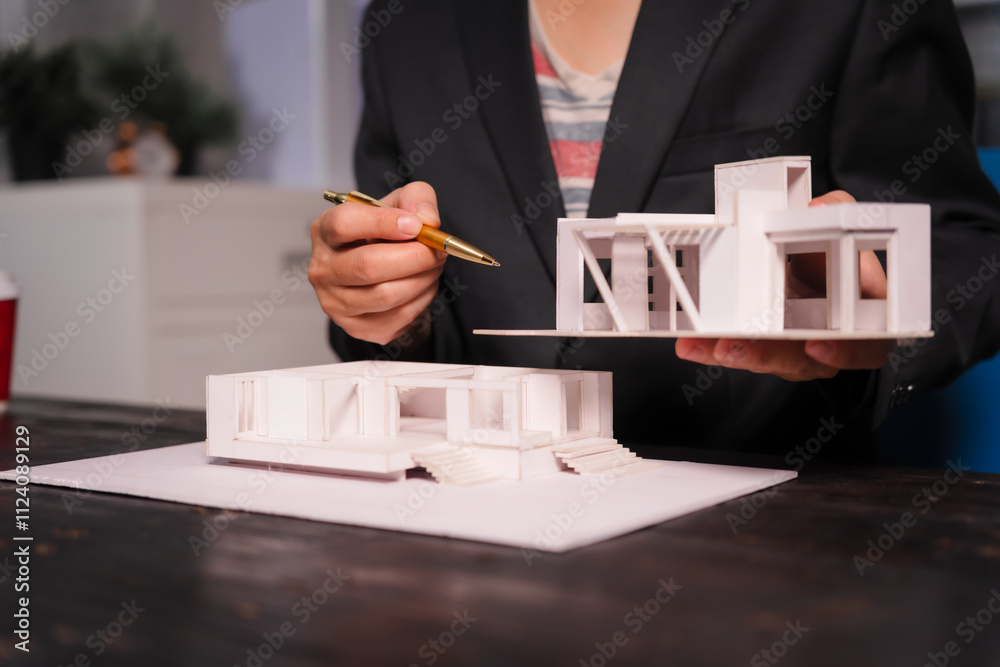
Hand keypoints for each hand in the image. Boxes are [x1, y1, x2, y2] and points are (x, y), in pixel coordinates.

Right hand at [308, 181, 445, 344]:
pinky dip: (421, 299)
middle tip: (437, 251)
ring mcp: (336, 302)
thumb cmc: (386, 235)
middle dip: (414, 257)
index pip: (344, 224)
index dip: (383, 223)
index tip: (416, 225)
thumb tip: (426, 219)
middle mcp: (322, 269)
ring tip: (433, 266)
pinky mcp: (356, 327)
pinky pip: (397, 316)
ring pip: (385, 295)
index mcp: (324, 231)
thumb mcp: (400, 204)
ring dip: (422, 279)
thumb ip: (416, 198)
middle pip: (368, 266)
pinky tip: (423, 285)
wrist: (382, 274)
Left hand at [674, 190, 892, 380]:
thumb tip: (815, 206)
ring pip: (764, 361)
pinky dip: (710, 349)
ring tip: (705, 344)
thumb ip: (838, 211)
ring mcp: (792, 351)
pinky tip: (690, 343)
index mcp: (864, 321)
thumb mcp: (843, 226)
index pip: (866, 347)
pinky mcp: (759, 349)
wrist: (811, 272)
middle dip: (766, 355)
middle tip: (735, 346)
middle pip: (802, 362)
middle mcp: (829, 343)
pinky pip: (736, 353)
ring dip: (731, 354)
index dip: (846, 352)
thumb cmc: (834, 259)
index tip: (816, 344)